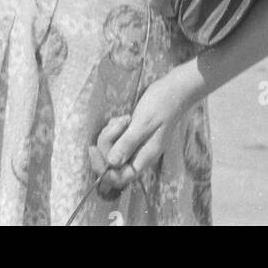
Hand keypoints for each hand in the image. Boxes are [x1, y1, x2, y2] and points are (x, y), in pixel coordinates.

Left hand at [89, 69, 193, 199]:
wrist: (174, 90)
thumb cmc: (162, 105)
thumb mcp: (144, 123)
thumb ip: (129, 143)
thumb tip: (112, 163)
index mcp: (143, 159)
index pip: (118, 177)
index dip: (103, 169)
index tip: (93, 149)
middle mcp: (137, 156)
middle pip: (111, 163)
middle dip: (107, 143)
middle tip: (118, 123)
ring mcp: (134, 146)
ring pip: (111, 150)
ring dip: (110, 133)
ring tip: (124, 118)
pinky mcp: (131, 136)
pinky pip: (114, 139)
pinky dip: (113, 129)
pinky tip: (124, 117)